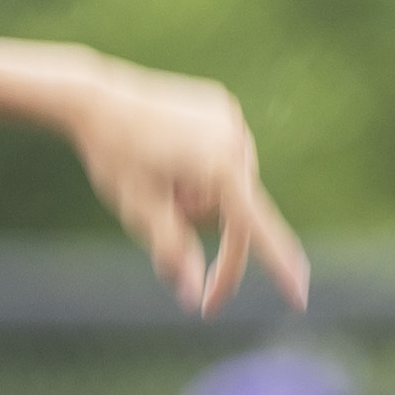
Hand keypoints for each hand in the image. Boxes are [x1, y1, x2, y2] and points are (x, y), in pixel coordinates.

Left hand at [64, 57, 309, 316]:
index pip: (254, 230)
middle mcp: (235, 138)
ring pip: (232, 188)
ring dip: (201, 200)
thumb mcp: (139, 210)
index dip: (278, 267)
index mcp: (217, 166)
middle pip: (239, 214)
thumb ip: (173, 252)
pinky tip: (168, 156)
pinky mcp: (223, 106)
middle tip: (183, 274)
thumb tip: (192, 295)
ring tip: (162, 180)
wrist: (95, 97)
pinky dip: (203, 170)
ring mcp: (232, 118)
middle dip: (208, 238)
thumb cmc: (113, 155)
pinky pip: (224, 156)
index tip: (299, 297)